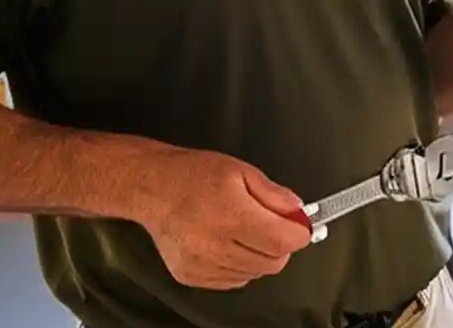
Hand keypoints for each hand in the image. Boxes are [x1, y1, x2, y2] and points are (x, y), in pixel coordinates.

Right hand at [135, 149, 311, 289]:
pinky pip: (233, 280)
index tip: (301, 225)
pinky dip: (239, 266)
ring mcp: (202, 265)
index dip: (299, 234)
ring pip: (254, 274)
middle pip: (273, 262)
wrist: (151, 189)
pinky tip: (228, 243)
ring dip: (259, 256)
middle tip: (272, 225)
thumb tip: (298, 210)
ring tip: (243, 231)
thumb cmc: (193, 175)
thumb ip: (273, 194)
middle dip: (280, 245)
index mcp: (232, 216)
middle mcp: (216, 246)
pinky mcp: (191, 276)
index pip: (284, 241)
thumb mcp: (240, 171)